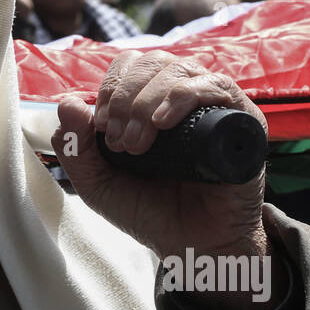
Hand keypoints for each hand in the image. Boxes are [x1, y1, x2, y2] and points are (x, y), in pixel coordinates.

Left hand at [52, 51, 271, 309]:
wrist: (192, 247)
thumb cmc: (150, 212)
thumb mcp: (98, 183)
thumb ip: (75, 147)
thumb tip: (65, 102)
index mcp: (152, 102)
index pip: (130, 64)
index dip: (111, 88)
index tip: (101, 128)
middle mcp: (184, 97)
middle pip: (153, 62)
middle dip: (126, 96)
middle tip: (120, 141)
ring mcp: (215, 106)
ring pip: (180, 71)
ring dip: (148, 101)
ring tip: (138, 143)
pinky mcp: (244, 122)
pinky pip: (217, 86)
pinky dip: (183, 97)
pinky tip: (164, 122)